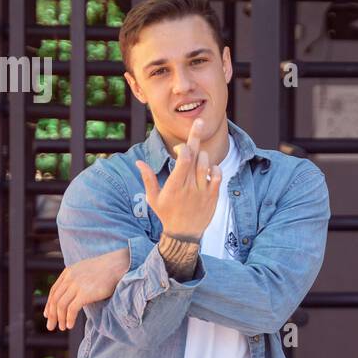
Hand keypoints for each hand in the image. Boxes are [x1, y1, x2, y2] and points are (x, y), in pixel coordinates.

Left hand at [44, 247, 129, 330]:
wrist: (118, 265)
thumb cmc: (107, 269)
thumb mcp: (86, 271)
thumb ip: (77, 279)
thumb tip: (75, 294)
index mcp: (68, 272)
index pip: (54, 291)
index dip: (49, 304)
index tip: (48, 314)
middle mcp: (70, 278)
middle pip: (55, 299)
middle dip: (52, 315)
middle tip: (51, 326)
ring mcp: (76, 285)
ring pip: (61, 305)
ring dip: (60, 319)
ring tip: (62, 328)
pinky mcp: (85, 293)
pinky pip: (72, 309)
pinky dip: (69, 318)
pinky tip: (70, 325)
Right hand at [134, 117, 221, 239]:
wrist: (184, 235)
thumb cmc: (166, 215)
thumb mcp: (153, 198)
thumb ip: (148, 178)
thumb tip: (139, 162)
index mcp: (174, 186)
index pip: (183, 159)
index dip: (183, 148)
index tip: (180, 148)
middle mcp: (189, 187)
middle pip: (196, 157)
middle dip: (196, 137)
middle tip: (199, 121)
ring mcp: (203, 191)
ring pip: (207, 164)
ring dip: (203, 156)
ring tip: (197, 159)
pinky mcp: (213, 196)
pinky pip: (218, 176)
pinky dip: (215, 169)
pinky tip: (209, 170)